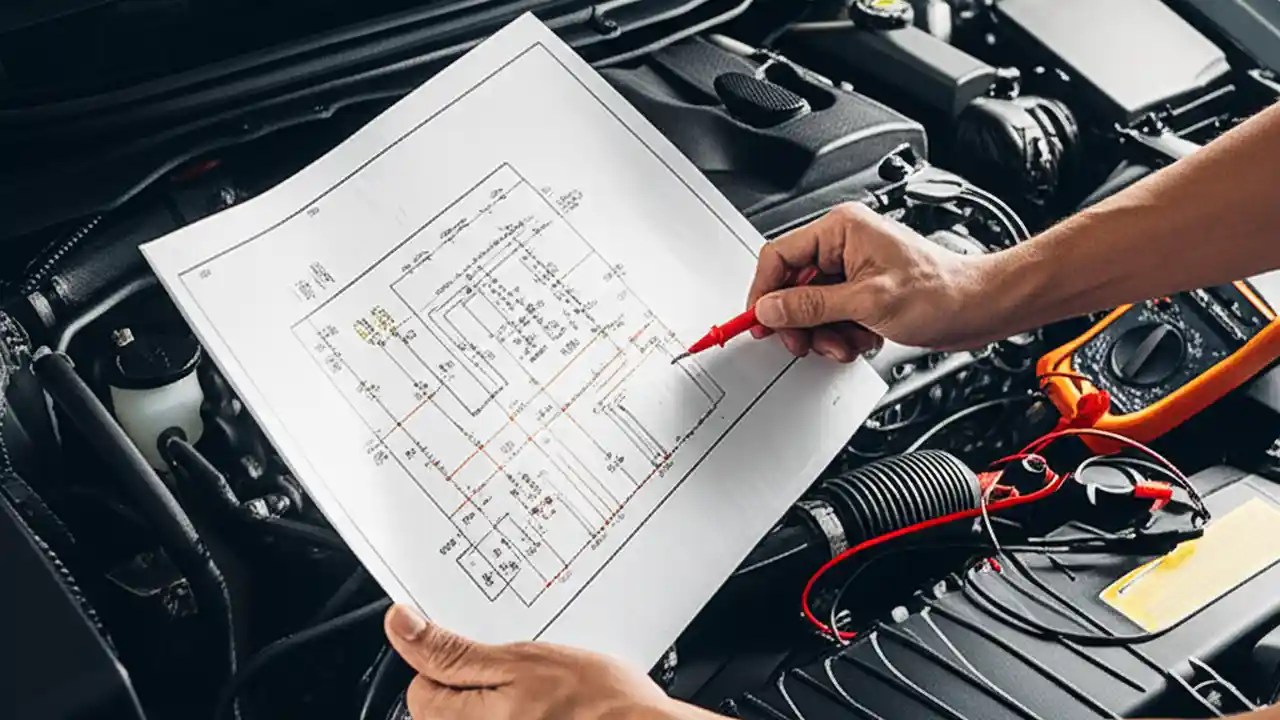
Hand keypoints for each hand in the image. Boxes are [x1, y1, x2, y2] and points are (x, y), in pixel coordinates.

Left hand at [384, 604, 721, 719]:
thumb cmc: (598, 704)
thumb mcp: (520, 660)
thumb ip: (453, 651)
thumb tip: (401, 625)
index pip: (420, 686)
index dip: (450, 660)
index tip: (483, 652)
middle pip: (446, 708)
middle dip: (477, 684)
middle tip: (523, 674)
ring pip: (480, 715)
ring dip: (503, 700)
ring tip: (545, 695)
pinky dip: (525, 712)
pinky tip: (553, 711)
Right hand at [747, 202, 998, 359]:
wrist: (978, 308)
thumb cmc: (940, 292)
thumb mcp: (866, 302)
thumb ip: (811, 306)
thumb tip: (770, 309)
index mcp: (841, 230)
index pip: (779, 256)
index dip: (764, 292)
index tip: (760, 321)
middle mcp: (844, 244)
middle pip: (792, 286)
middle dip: (801, 320)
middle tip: (806, 342)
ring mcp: (853, 269)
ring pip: (811, 307)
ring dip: (825, 332)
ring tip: (849, 341)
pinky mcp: (862, 291)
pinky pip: (832, 316)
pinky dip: (842, 334)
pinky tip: (863, 337)